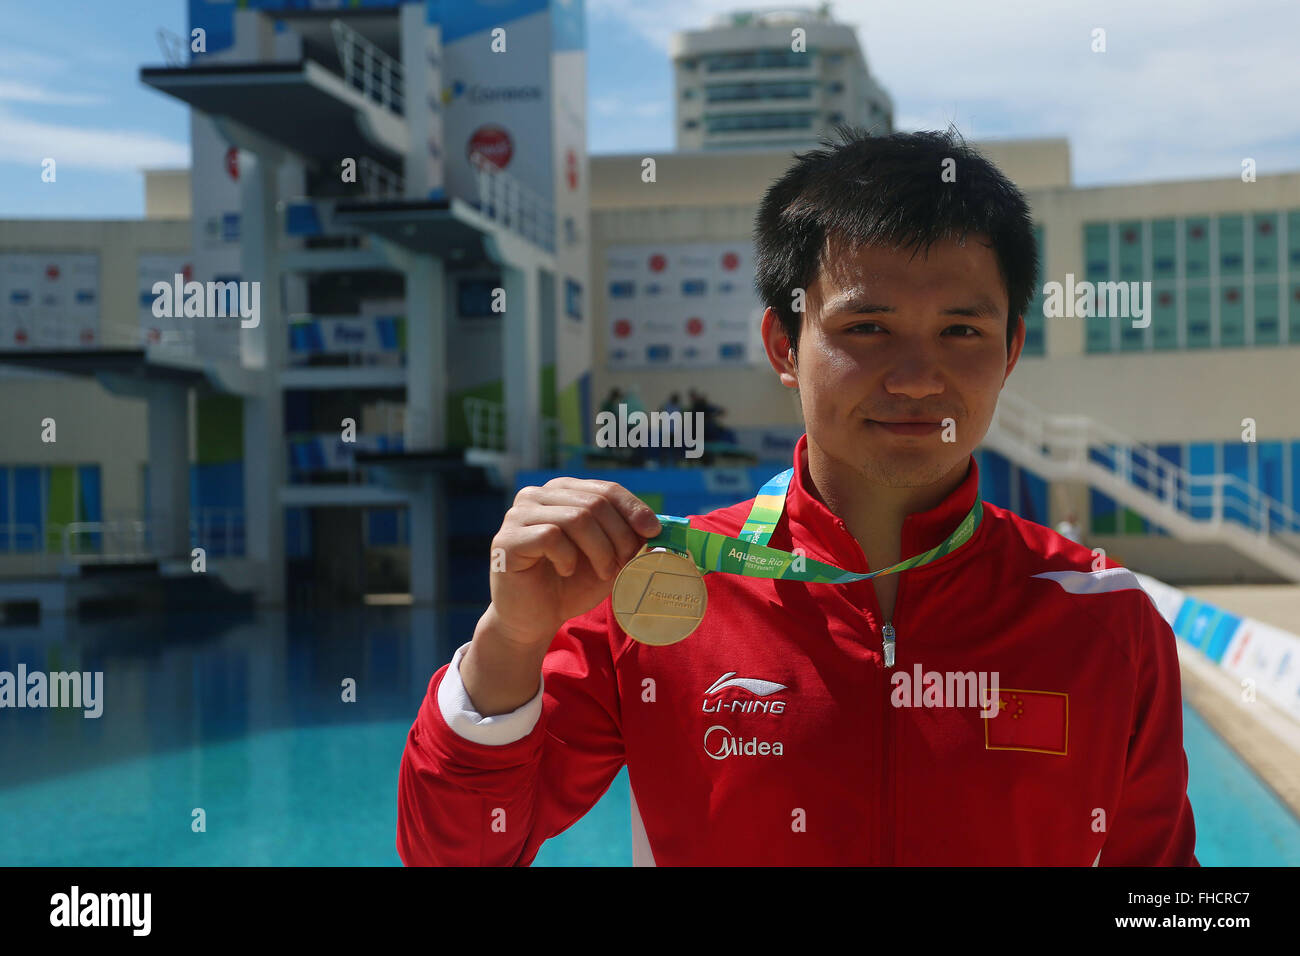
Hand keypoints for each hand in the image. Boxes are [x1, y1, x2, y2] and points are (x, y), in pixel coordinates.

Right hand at [487, 478, 661, 646]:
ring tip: (603, 572)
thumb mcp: (607, 558)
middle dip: (619, 536)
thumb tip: (655, 527)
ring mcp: (518, 515)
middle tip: (624, 564)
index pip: (606, 489)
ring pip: (577, 518)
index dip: (633, 508)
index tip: (653, 531)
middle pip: (594, 503)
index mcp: (563, 492)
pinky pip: (550, 536)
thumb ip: (627, 539)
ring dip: (600, 550)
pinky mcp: (507, 539)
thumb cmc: (570, 586)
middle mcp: (537, 496)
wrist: (533, 619)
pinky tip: (566, 571)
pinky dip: (568, 558)